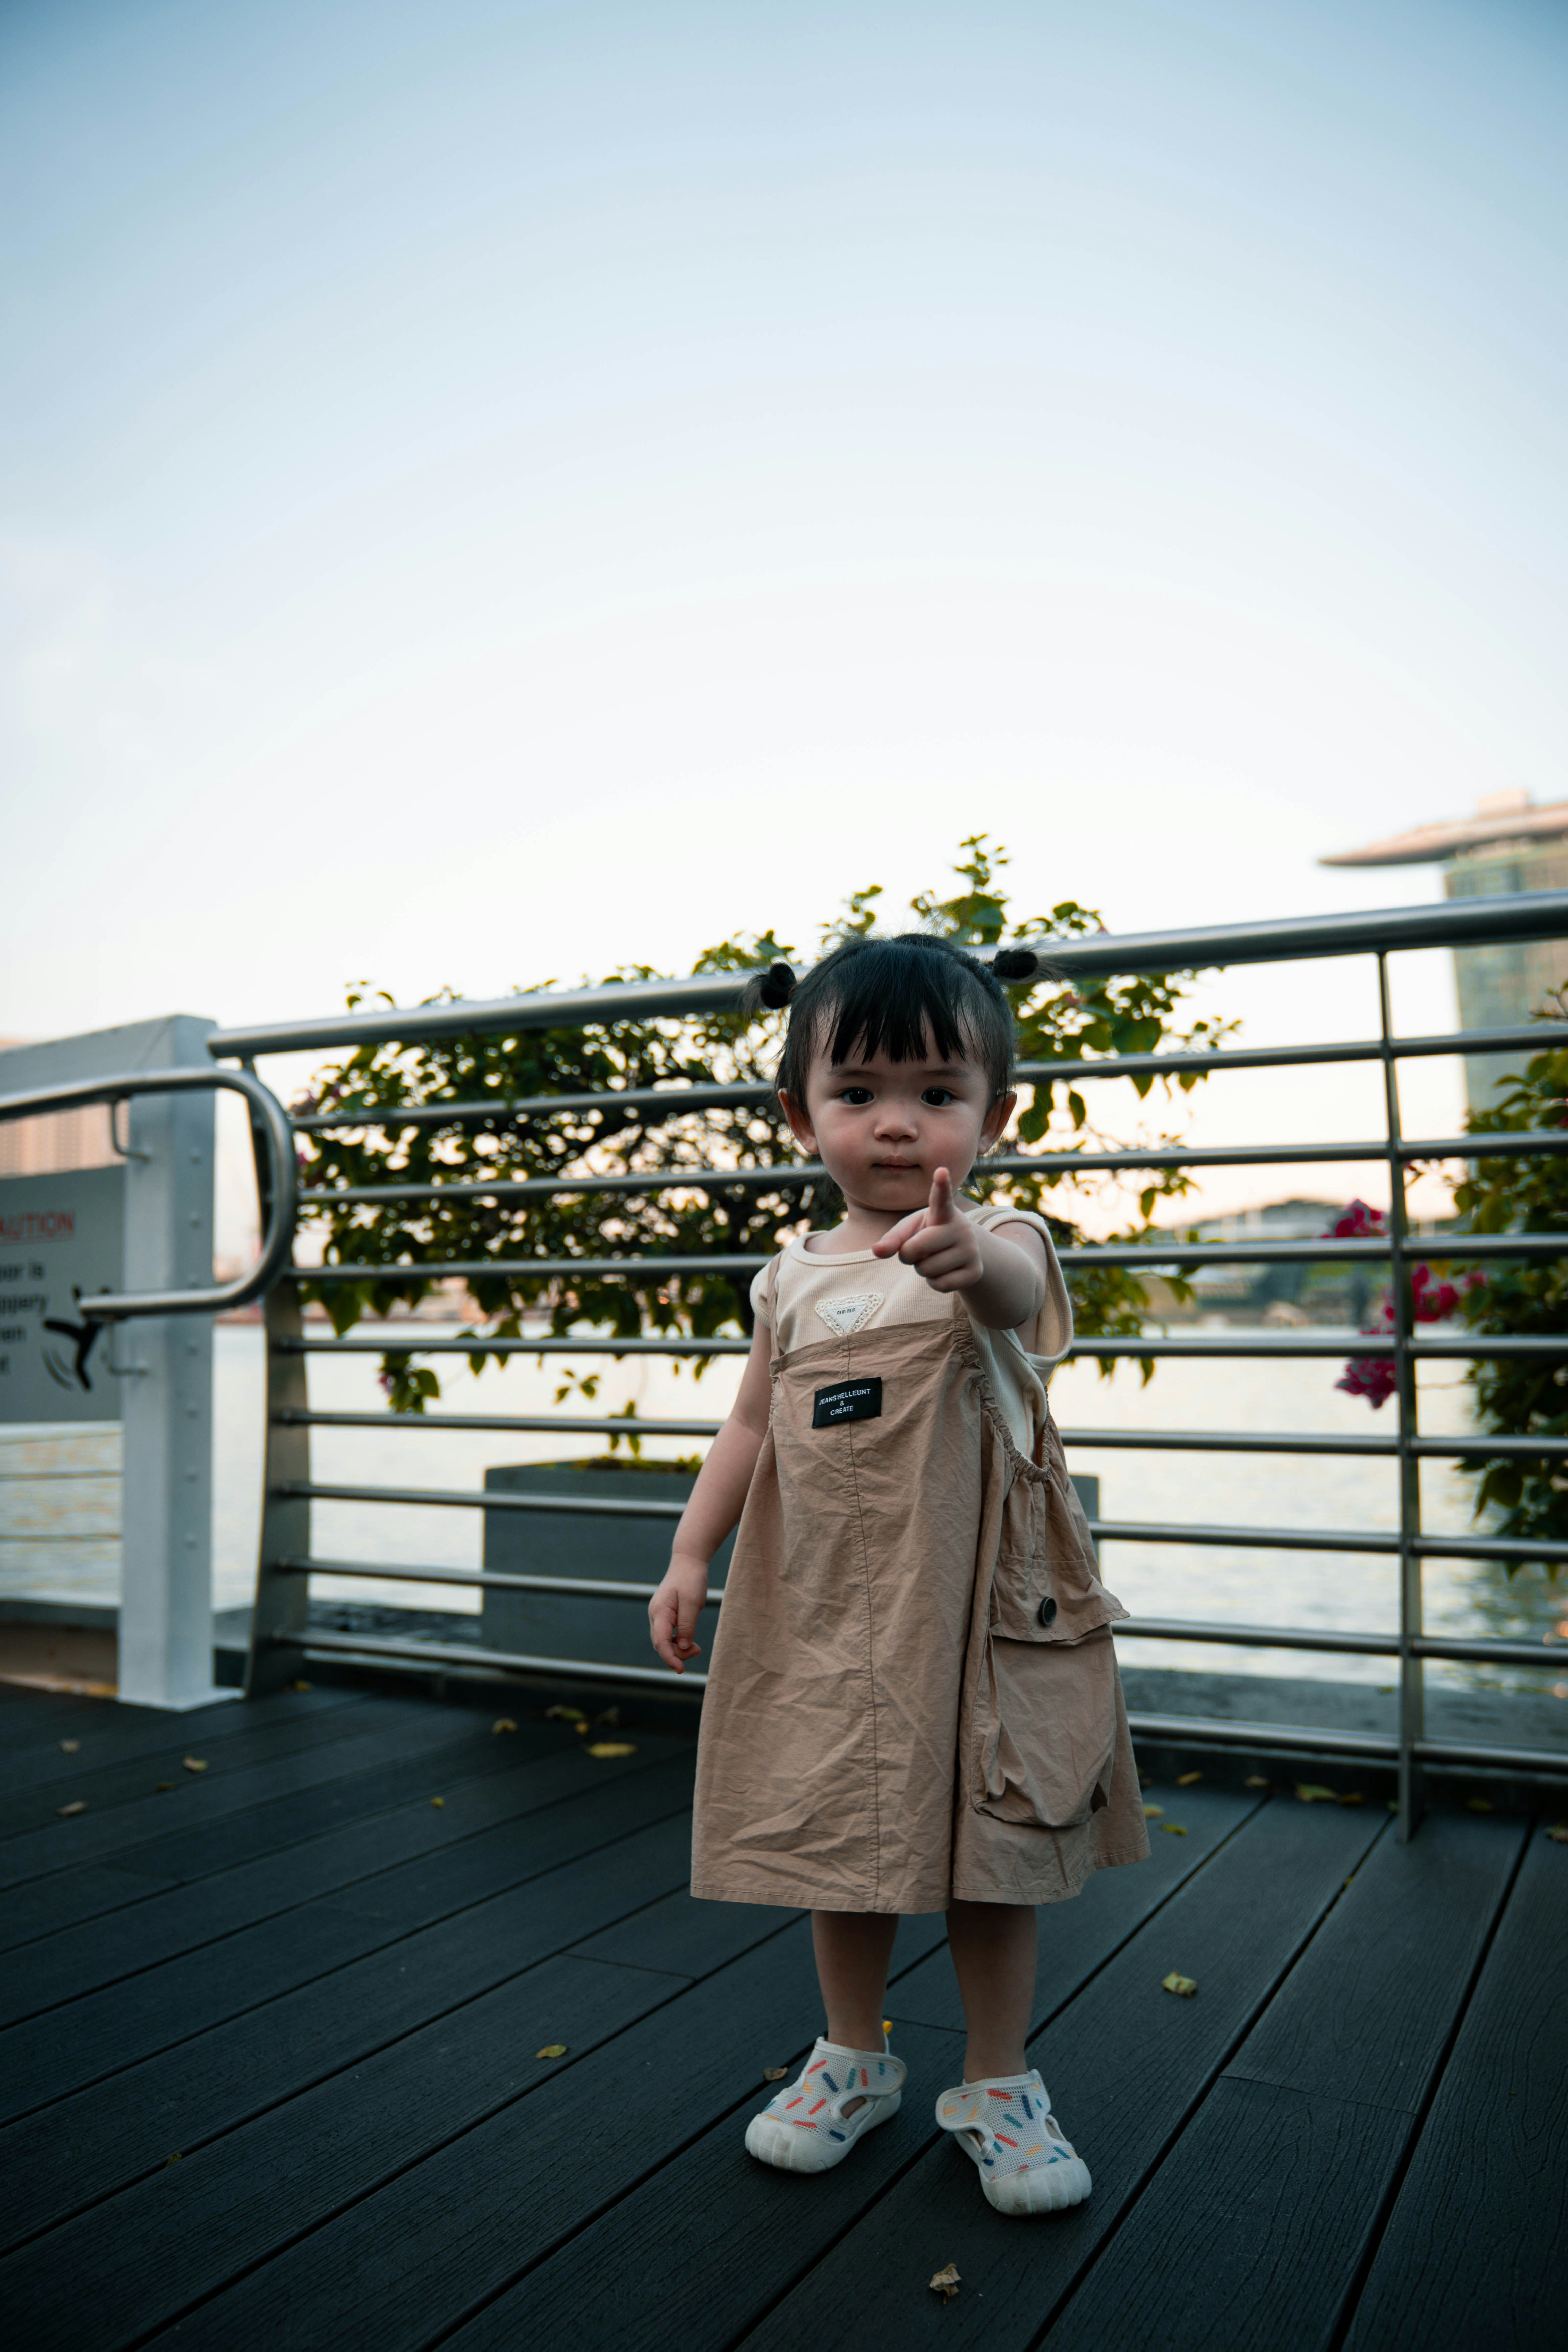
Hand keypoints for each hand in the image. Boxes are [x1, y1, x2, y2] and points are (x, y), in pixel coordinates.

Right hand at [649, 1554, 709, 1672]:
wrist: (688, 1561)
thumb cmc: (691, 1579)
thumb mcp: (693, 1602)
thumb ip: (687, 1626)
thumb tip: (682, 1647)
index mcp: (660, 1612)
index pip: (660, 1642)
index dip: (670, 1658)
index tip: (680, 1670)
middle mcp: (655, 1615)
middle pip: (661, 1644)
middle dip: (677, 1654)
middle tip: (698, 1651)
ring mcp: (659, 1614)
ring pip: (664, 1640)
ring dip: (678, 1648)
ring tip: (696, 1648)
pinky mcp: (665, 1614)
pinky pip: (668, 1634)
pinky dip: (678, 1641)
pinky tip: (690, 1641)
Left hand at [870, 1167, 983, 1291]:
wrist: (965, 1252)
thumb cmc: (929, 1235)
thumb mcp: (911, 1230)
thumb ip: (892, 1238)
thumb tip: (876, 1251)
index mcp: (943, 1212)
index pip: (941, 1198)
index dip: (940, 1185)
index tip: (940, 1170)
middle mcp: (961, 1228)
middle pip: (916, 1247)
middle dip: (908, 1254)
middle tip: (918, 1249)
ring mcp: (971, 1250)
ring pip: (927, 1269)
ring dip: (922, 1269)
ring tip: (935, 1258)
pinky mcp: (975, 1271)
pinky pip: (940, 1285)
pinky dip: (934, 1282)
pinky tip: (944, 1271)